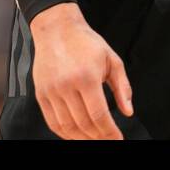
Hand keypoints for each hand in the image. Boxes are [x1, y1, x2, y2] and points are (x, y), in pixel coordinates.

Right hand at [29, 2, 133, 138]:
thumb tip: (128, 111)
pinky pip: (52, 122)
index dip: (109, 132)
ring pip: (67, 126)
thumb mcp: (111, 59)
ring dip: (82, 138)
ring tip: (94, 139)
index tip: (118, 139)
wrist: (56, 28)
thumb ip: (122, 87)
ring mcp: (51, 90)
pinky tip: (76, 135)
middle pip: (83, 123)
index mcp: (87, 76)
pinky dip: (65, 133)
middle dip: (99, 137)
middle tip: (108, 140)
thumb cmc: (85, 42)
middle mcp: (66, 85)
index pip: (99, 114)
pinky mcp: (41, 94)